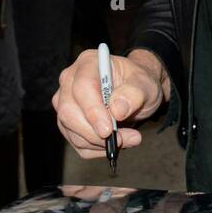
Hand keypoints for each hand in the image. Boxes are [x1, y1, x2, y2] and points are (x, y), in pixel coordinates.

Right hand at [52, 48, 169, 158]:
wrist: (136, 92)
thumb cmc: (138, 83)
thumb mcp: (145, 84)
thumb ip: (134, 93)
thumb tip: (117, 110)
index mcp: (88, 63)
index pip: (82, 87)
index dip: (93, 111)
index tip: (109, 130)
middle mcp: (70, 81)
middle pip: (69, 112)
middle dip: (94, 132)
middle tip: (122, 140)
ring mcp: (65, 102)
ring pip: (71, 130)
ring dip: (99, 143)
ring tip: (129, 139)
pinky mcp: (68, 122)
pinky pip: (77, 143)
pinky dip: (97, 149)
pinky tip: (116, 143)